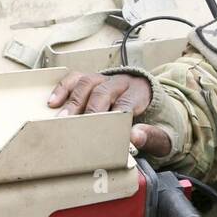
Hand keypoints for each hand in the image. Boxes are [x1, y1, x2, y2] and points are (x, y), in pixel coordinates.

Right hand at [46, 70, 172, 156]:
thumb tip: (134, 137)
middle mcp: (122, 81)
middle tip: (79, 128)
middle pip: (104, 91)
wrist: (154, 104)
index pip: (126, 103)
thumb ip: (152, 136)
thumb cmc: (155, 121)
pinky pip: (75, 78)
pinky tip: (53, 102)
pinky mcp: (92, 79)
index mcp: (141, 93)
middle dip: (91, 110)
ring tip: (62, 118)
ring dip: (74, 101)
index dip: (115, 117)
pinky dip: (63, 88)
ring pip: (87, 83)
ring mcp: (105, 78)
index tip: (105, 131)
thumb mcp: (163, 133)